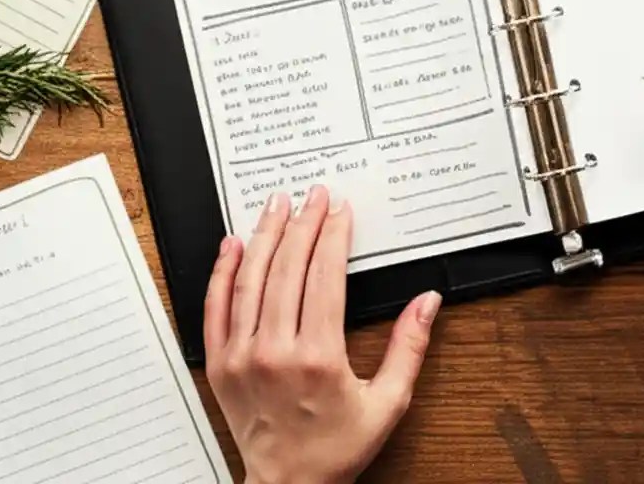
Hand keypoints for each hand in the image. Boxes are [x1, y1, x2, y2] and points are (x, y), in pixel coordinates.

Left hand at [204, 188, 441, 483]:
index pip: (324, 276)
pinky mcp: (220, 363)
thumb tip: (427, 302)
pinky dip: (222, 272)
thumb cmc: (336, 448)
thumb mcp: (388, 403)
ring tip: (277, 204)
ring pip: (250, 279)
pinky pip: (216, 307)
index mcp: (318, 357)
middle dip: (304, 224)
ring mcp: (241, 355)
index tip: (341, 211)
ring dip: (265, 235)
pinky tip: (233, 245)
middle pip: (287, 268)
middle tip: (315, 195)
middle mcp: (275, 351)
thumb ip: (409, 348)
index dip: (333, 236)